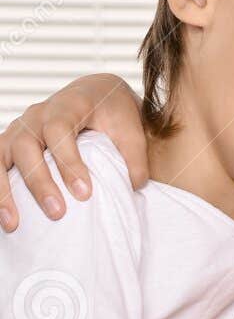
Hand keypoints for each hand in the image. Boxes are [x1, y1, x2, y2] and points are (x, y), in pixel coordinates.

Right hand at [0, 74, 145, 232]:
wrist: (96, 94)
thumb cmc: (115, 113)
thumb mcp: (132, 128)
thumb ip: (135, 157)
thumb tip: (132, 187)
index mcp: (69, 104)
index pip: (60, 131)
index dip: (69, 162)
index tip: (85, 193)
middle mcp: (37, 114)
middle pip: (27, 146)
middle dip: (40, 182)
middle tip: (57, 213)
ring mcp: (19, 128)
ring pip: (0, 156)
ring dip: (4, 191)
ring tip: (13, 224)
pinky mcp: (9, 143)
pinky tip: (3, 216)